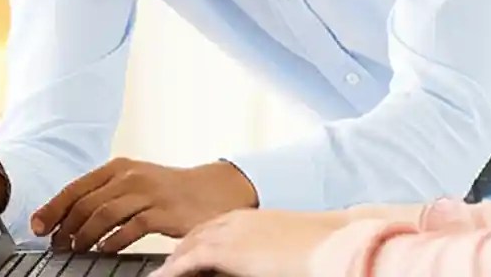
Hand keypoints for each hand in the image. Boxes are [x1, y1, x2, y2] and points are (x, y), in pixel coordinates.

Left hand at [32, 158, 258, 253]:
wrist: (213, 189)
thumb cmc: (169, 189)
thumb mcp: (135, 181)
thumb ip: (105, 193)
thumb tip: (66, 215)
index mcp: (120, 167)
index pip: (76, 188)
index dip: (53, 208)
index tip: (38, 226)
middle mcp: (132, 176)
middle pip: (86, 204)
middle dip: (65, 227)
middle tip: (57, 246)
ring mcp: (149, 193)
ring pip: (103, 215)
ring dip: (84, 236)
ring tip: (77, 250)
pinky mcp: (164, 213)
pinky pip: (129, 228)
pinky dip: (112, 241)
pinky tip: (105, 250)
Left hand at [151, 210, 353, 276]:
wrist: (330, 243)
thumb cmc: (322, 245)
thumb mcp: (291, 244)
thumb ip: (274, 249)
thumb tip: (273, 258)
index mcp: (255, 218)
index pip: (217, 228)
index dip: (200, 242)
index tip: (190, 255)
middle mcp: (238, 220)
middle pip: (198, 234)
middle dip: (181, 250)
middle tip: (167, 266)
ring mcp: (230, 232)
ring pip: (188, 245)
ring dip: (172, 261)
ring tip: (160, 274)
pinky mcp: (225, 250)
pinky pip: (186, 262)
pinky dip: (170, 271)